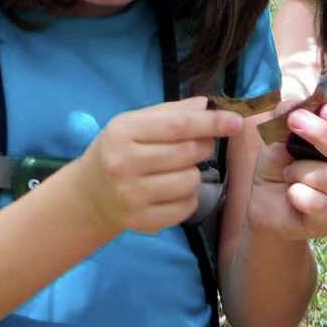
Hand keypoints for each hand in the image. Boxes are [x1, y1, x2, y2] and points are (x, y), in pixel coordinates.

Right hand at [69, 96, 241, 236]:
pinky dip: (189, 198)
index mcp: (123, 132)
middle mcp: (124, 164)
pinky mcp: (142, 221)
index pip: (178, 125)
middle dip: (203, 147)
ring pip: (191, 182)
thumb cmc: (118, 150)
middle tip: (197, 146)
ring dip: (195, 174)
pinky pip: (186, 207)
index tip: (237, 121)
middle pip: (188, 153)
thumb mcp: (135, 123)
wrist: (89, 194)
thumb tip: (205, 105)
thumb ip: (171, 112)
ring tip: (178, 170)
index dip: (211, 123)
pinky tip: (173, 191)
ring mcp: (132, 196)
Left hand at [245, 101, 326, 239]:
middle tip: (295, 122)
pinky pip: (319, 204)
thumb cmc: (283, 164)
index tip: (323, 109)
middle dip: (323, 134)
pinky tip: (292, 194)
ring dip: (299, 169)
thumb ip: (289, 115)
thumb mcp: (280, 134)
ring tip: (289, 173)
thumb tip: (295, 103)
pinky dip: (298, 194)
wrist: (267, 204)